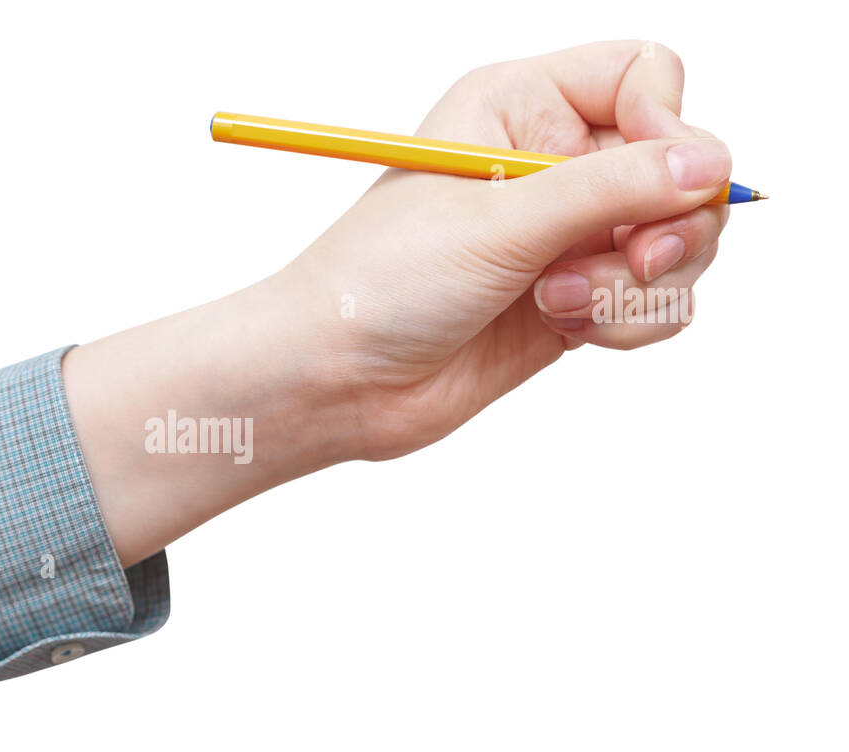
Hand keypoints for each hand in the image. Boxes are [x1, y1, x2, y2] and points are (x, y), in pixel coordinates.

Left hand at [286, 40, 730, 460]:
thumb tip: (712, 167)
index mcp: (520, 108)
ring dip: (639, 282)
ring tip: (560, 301)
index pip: (645, 77)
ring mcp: (565, 237)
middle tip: (638, 260)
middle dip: (670, 223)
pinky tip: (565, 329)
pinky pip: (656, 301)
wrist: (334, 380)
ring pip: (678, 242)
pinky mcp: (573, 301)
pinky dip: (629, 320)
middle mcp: (551, 165)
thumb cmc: (381, 283)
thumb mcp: (498, 221)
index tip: (659, 183)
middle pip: (679, 167)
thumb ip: (611, 189)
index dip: (669, 126)